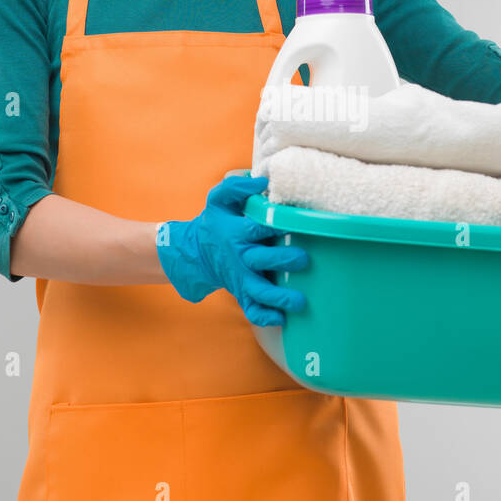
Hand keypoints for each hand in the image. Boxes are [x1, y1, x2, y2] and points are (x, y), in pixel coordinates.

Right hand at [157, 174, 308, 326]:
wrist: (197, 252)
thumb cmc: (216, 222)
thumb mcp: (218, 199)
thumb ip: (236, 186)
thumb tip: (261, 180)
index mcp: (236, 232)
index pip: (257, 228)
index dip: (275, 225)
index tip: (294, 222)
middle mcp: (240, 257)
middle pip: (261, 261)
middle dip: (282, 260)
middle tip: (303, 259)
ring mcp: (241, 278)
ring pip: (259, 292)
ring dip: (279, 298)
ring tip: (300, 301)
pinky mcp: (242, 293)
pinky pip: (252, 310)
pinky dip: (264, 317)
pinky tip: (282, 320)